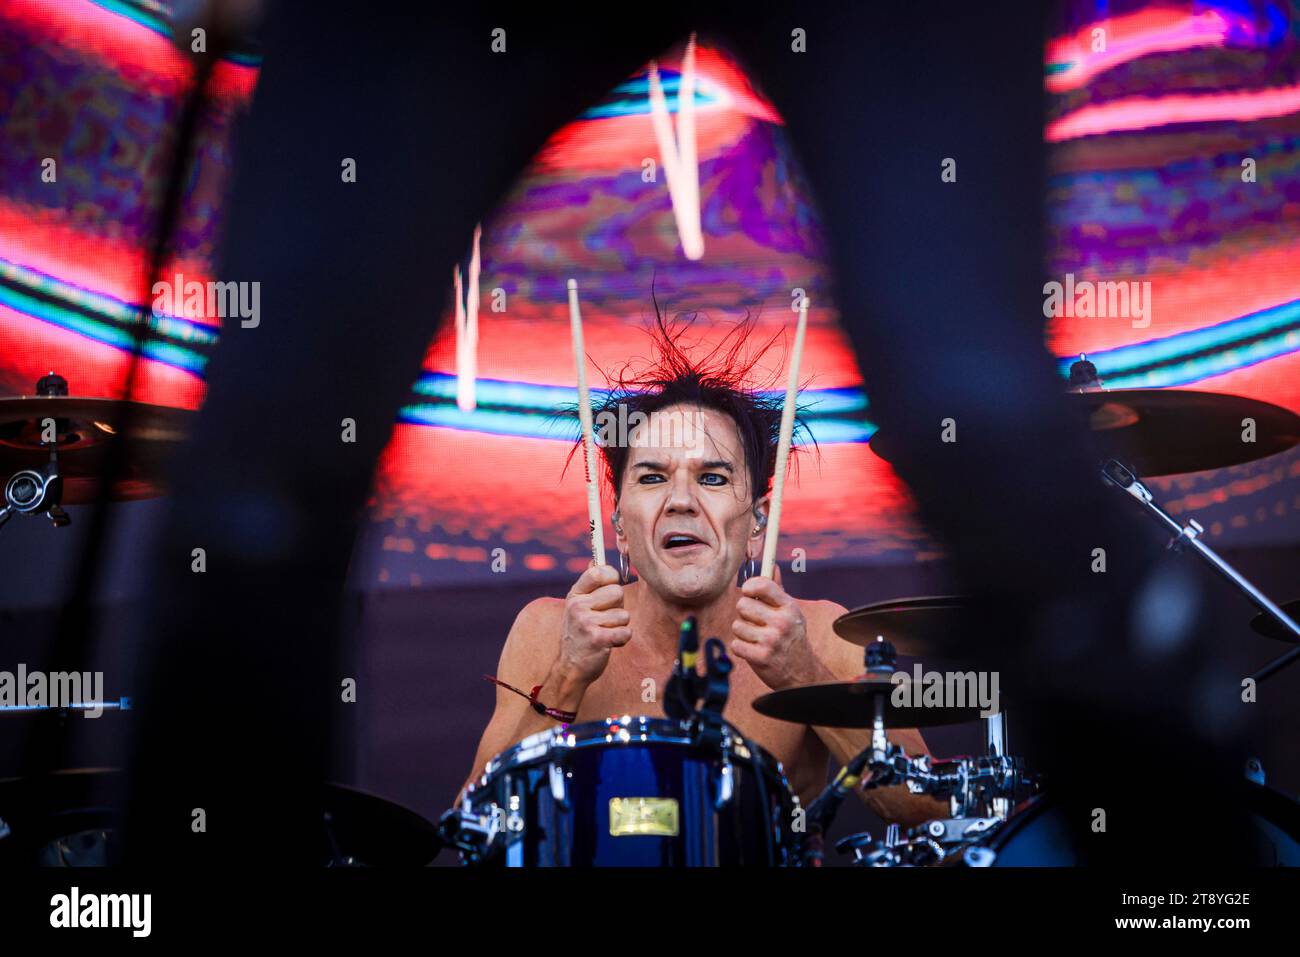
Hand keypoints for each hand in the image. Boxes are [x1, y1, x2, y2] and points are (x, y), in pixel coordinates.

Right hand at [557, 563, 630, 687]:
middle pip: (617, 592)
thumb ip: (589, 585)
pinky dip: (622, 639)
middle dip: (618, 606)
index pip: (598, 572)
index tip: (610, 587)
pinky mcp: (597, 639)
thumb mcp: (577, 607)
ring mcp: (586, 622)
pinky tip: (610, 643)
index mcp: (574, 595)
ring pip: (623, 614)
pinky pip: (625, 631)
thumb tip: (595, 560)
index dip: (611, 577)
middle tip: (605, 619)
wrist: (570, 668)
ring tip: (605, 632)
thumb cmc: (580, 634)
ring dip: (619, 626)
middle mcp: (577, 606)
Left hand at [730, 565, 826, 689]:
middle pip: (743, 604)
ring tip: (757, 639)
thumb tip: (772, 566)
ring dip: (743, 633)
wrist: (801, 674)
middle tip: (756, 623)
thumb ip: (778, 590)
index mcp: (789, 607)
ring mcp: (771, 640)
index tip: (748, 592)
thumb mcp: (791, 613)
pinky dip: (741, 648)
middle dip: (745, 614)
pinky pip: (736, 644)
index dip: (749, 586)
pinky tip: (753, 650)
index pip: (763, 584)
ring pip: (737, 625)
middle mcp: (781, 622)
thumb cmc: (792, 639)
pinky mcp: (761, 657)